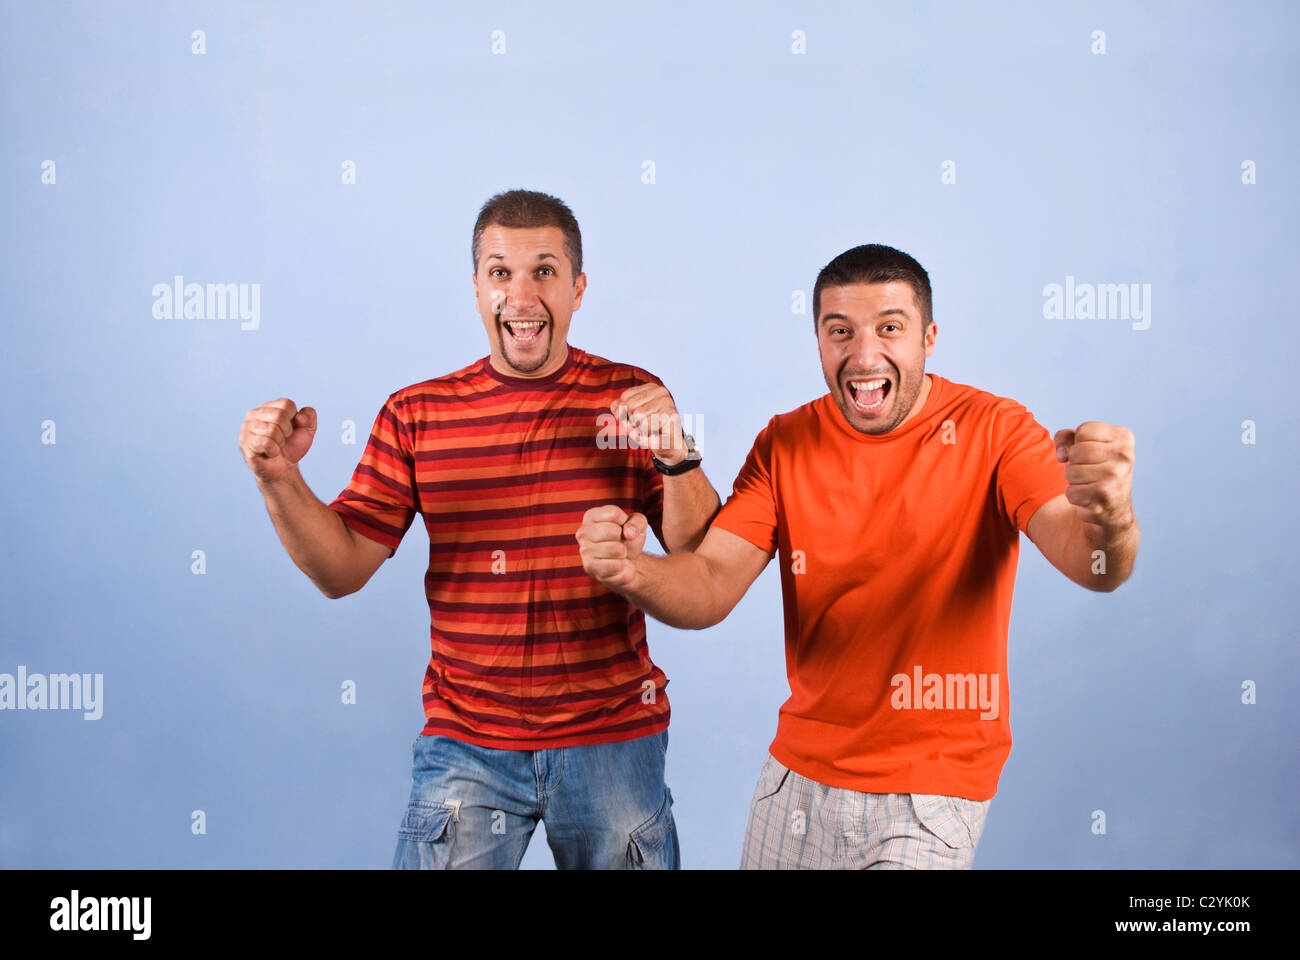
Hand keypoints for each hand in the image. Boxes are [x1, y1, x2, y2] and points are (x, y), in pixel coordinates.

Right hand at [239, 398, 316, 483]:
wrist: (283, 468)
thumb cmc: (292, 446)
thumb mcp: (307, 429)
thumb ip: (309, 415)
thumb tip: (300, 416)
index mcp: (268, 407)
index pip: (287, 404)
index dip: (295, 419)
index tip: (290, 429)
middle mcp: (254, 414)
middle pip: (279, 415)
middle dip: (287, 431)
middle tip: (283, 440)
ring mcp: (246, 428)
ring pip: (272, 429)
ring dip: (280, 442)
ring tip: (275, 446)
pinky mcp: (245, 443)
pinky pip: (266, 442)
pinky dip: (273, 450)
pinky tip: (269, 453)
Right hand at [576, 505, 647, 589]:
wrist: (625, 562)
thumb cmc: (628, 538)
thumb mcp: (638, 523)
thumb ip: (637, 522)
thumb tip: (629, 533)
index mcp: (591, 516)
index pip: (614, 514)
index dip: (625, 522)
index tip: (622, 528)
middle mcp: (583, 532)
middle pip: (614, 531)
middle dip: (624, 538)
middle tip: (620, 542)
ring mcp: (584, 550)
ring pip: (617, 549)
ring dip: (624, 553)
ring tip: (618, 553)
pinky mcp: (590, 567)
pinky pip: (617, 565)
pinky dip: (622, 566)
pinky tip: (616, 564)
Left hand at [610, 383, 685, 465]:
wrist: (670, 448)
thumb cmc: (649, 432)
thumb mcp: (630, 418)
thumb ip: (620, 410)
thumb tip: (617, 407)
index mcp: (650, 388)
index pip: (625, 397)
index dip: (624, 412)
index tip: (636, 420)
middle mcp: (660, 391)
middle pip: (630, 405)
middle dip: (632, 421)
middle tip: (644, 427)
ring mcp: (667, 402)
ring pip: (637, 416)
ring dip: (640, 429)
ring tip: (650, 431)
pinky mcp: (671, 414)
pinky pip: (646, 425)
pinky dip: (646, 434)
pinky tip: (656, 434)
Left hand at [1053, 421, 1134, 542]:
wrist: (1113, 509)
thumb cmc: (1096, 471)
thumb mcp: (1083, 446)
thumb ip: (1066, 437)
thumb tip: (1062, 454)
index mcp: (1124, 438)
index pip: (1084, 430)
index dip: (1078, 443)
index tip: (1090, 454)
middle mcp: (1124, 455)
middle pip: (1076, 452)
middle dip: (1073, 463)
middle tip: (1088, 472)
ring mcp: (1116, 475)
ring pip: (1071, 471)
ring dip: (1073, 480)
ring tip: (1089, 484)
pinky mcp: (1104, 495)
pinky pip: (1071, 492)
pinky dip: (1074, 496)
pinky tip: (1089, 497)